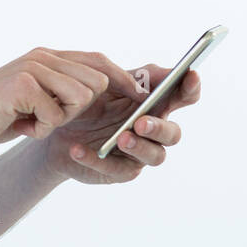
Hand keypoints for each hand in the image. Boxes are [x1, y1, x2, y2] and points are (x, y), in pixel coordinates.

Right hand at [0, 48, 141, 155]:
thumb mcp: (34, 99)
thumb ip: (61, 89)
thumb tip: (102, 89)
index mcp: (46, 57)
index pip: (97, 61)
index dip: (122, 77)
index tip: (139, 94)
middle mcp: (42, 57)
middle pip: (96, 82)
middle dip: (79, 109)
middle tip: (46, 117)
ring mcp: (33, 68)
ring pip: (80, 97)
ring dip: (58, 119)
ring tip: (30, 120)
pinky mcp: (24, 85)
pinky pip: (54, 115)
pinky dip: (38, 129)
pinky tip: (18, 124)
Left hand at [39, 63, 201, 184]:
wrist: (55, 127)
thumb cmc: (88, 101)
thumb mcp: (105, 81)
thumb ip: (134, 77)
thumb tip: (163, 75)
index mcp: (155, 104)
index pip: (183, 96)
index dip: (190, 87)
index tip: (190, 75)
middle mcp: (152, 130)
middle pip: (172, 134)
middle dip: (160, 128)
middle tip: (141, 122)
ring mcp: (138, 153)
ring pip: (155, 156)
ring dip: (139, 147)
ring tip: (121, 138)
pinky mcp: (118, 171)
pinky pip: (115, 170)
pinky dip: (96, 159)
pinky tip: (78, 149)